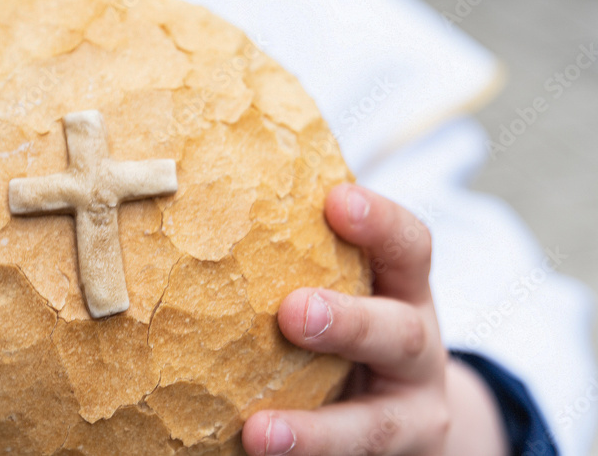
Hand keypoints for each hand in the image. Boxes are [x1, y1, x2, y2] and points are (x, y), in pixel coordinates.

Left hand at [241, 184, 507, 455]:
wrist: (398, 411)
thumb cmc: (346, 321)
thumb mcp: (342, 279)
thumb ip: (295, 247)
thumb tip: (195, 181)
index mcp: (403, 290)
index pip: (409, 247)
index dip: (380, 222)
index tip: (336, 199)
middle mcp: (415, 348)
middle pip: (399, 333)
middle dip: (350, 323)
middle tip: (294, 312)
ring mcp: (408, 415)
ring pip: (376, 427)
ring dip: (318, 431)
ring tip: (260, 434)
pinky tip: (246, 453)